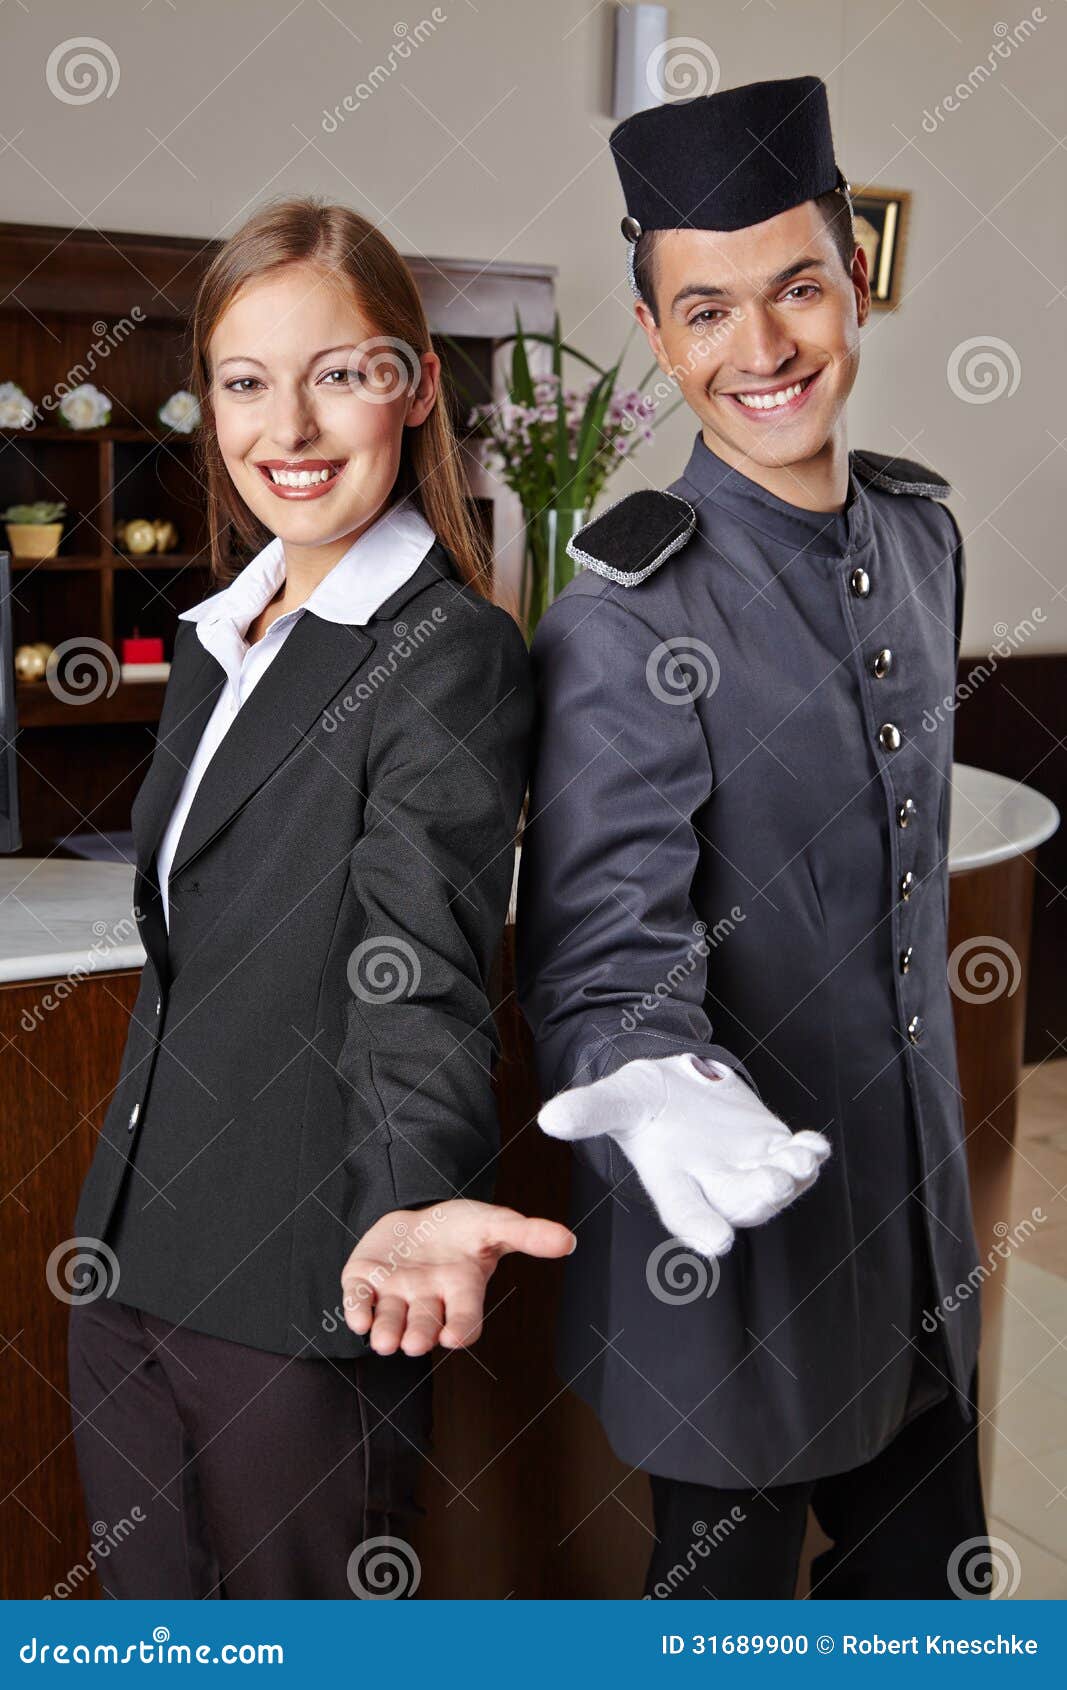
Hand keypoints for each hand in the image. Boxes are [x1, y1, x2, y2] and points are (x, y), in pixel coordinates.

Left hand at [341, 1198, 574, 1355]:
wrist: (419, 1215)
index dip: (460, 1329)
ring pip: (390, 1320)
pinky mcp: (365, 1281)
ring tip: (385, 1342)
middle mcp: (428, 1300)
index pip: (465, 1319)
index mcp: (461, 1290)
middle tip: (413, 1343)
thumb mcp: (494, 1223)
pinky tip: (357, 1317)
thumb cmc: (462, 1228)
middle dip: (419, 1335)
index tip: (455, 1337)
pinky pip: (359, 1301)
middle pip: (425, 1325)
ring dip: (385, 1332)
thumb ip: (528, 1233)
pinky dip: (357, 1309)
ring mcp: (395, 1293)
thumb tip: (568, 1240)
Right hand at [538, 1052, 829, 1259]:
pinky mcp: (773, 1148)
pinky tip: (815, 1145)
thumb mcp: (616, 1098)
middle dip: (756, 1197)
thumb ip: (589, 1111)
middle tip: (770, 1185)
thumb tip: (550, 1119)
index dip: (700, 1227)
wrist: (681, 1087)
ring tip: (798, 1161)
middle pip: (738, 1204)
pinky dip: (808, 1155)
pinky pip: (797, 1160)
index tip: (717, 1241)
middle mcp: (714, 1184)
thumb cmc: (644, 1100)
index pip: (686, 1212)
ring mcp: (748, 1168)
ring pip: (773, 1185)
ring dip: (789, 1178)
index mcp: (672, 1181)